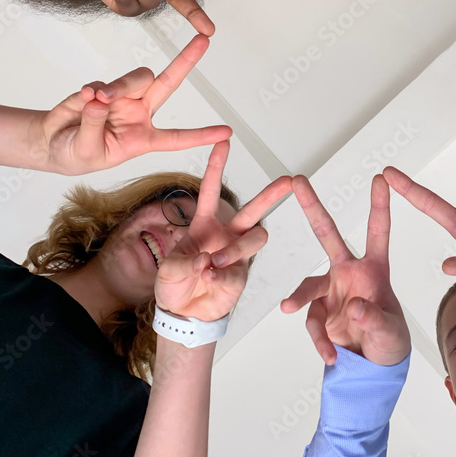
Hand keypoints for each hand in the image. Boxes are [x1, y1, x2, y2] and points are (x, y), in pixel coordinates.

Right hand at [31, 35, 230, 173]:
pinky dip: (93, 90)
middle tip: (204, 40)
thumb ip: (94, 127)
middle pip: (167, 83)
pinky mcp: (102, 88)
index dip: (201, 135)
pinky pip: (103, 82)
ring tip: (96, 99)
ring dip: (119, 86)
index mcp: (144, 139)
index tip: (227, 133)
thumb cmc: (77, 154)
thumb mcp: (88, 152)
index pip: (177, 138)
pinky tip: (82, 99)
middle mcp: (139, 113)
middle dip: (186, 61)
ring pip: (135, 79)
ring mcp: (122, 98)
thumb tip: (99, 100)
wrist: (52, 144)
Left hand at [156, 140, 291, 320]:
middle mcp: (225, 235)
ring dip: (236, 249)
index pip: (210, 190)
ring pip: (254, 238)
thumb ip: (183, 262)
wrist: (182, 313)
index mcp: (204, 225)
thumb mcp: (168, 269)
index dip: (216, 166)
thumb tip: (206, 259)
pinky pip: (238, 270)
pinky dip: (222, 275)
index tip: (223, 142)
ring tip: (214, 263)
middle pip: (253, 210)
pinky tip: (209, 279)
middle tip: (287, 181)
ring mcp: (236, 254)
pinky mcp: (240, 275)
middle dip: (270, 195)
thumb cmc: (175, 284)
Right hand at [281, 175, 409, 365]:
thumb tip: (353, 306)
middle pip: (327, 234)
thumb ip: (373, 318)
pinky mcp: (320, 312)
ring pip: (307, 285)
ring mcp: (331, 291)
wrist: (374, 365)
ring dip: (298, 298)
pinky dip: (319, 341)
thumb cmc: (390, 338)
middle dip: (312, 206)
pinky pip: (311, 322)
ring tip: (288, 308)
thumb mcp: (390, 331)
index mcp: (374, 269)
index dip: (379, 205)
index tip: (381, 177)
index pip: (378, 232)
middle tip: (298, 181)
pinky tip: (330, 355)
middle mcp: (349, 272)